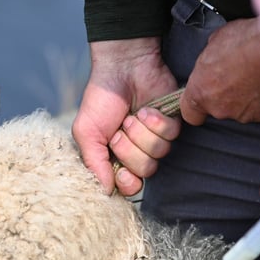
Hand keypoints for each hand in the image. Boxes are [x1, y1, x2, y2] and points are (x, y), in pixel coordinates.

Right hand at [72, 39, 180, 195]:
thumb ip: (94, 163)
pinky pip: (171, 135)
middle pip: (145, 171)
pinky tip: (146, 109)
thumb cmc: (101, 99)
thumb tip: (105, 191)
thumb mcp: (86, 132)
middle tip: (120, 130)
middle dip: (130, 149)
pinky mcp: (172, 123)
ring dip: (142, 132)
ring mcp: (156, 138)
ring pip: (159, 153)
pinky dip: (156, 121)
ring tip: (132, 116)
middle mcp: (138, 151)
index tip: (120, 172)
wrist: (121, 67)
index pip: (129, 187)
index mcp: (116, 158)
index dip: (128, 183)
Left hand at [180, 17, 259, 125]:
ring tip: (257, 75)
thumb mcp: (216, 40)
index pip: (190, 113)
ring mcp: (243, 114)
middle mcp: (219, 108)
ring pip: (241, 109)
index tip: (203, 96)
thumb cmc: (245, 41)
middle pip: (218, 108)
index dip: (197, 106)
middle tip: (238, 73)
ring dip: (246, 96)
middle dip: (226, 94)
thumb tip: (216, 55)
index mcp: (201, 91)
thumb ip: (211, 56)